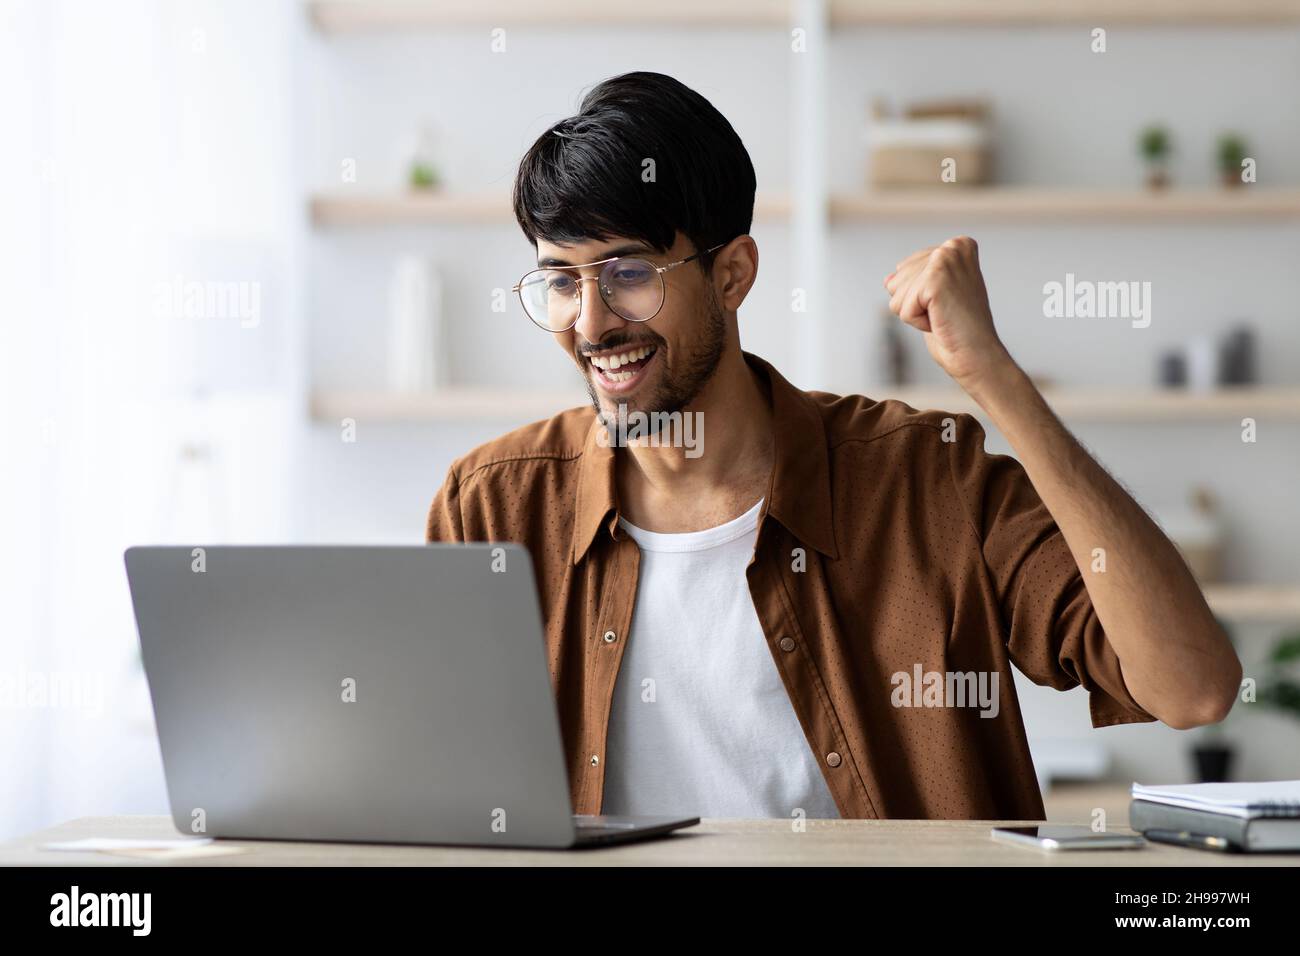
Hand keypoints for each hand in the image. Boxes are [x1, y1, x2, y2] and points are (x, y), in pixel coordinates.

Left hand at [883, 236, 1014, 390]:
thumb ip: (913, 282)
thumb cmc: (958, 330)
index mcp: (957, 245)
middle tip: (945, 313)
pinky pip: (900, 307)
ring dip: (914, 313)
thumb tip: (887, 280)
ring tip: (943, 316)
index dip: (920, 297)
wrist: (977, 355)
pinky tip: (940, 321)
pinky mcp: (934, 279)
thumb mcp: (933, 298)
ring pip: (895, 292)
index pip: (905, 269)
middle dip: (914, 304)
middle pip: (897, 279)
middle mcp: (952, 246)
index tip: (948, 305)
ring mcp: (944, 259)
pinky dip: (915, 321)